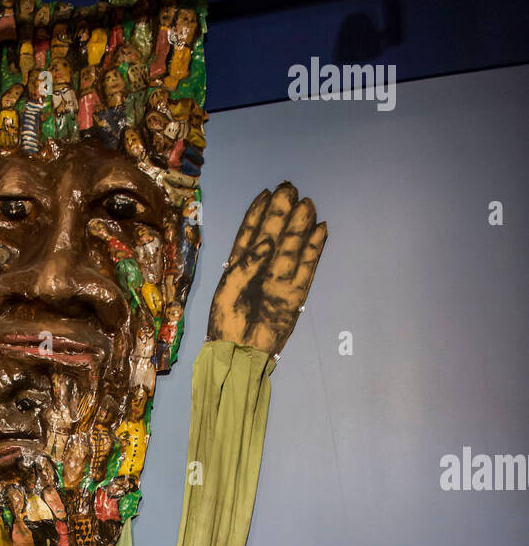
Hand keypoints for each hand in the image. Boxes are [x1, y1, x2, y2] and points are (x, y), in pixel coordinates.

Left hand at [207, 182, 326, 356]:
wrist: (238, 356)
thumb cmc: (225, 325)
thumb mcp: (227, 291)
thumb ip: (246, 265)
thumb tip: (267, 241)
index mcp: (238, 267)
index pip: (248, 234)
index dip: (257, 213)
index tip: (267, 193)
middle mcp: (260, 270)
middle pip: (273, 235)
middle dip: (281, 213)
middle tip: (290, 189)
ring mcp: (279, 281)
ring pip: (292, 248)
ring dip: (299, 226)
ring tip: (307, 204)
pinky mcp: (295, 295)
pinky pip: (307, 268)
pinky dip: (314, 249)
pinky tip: (320, 229)